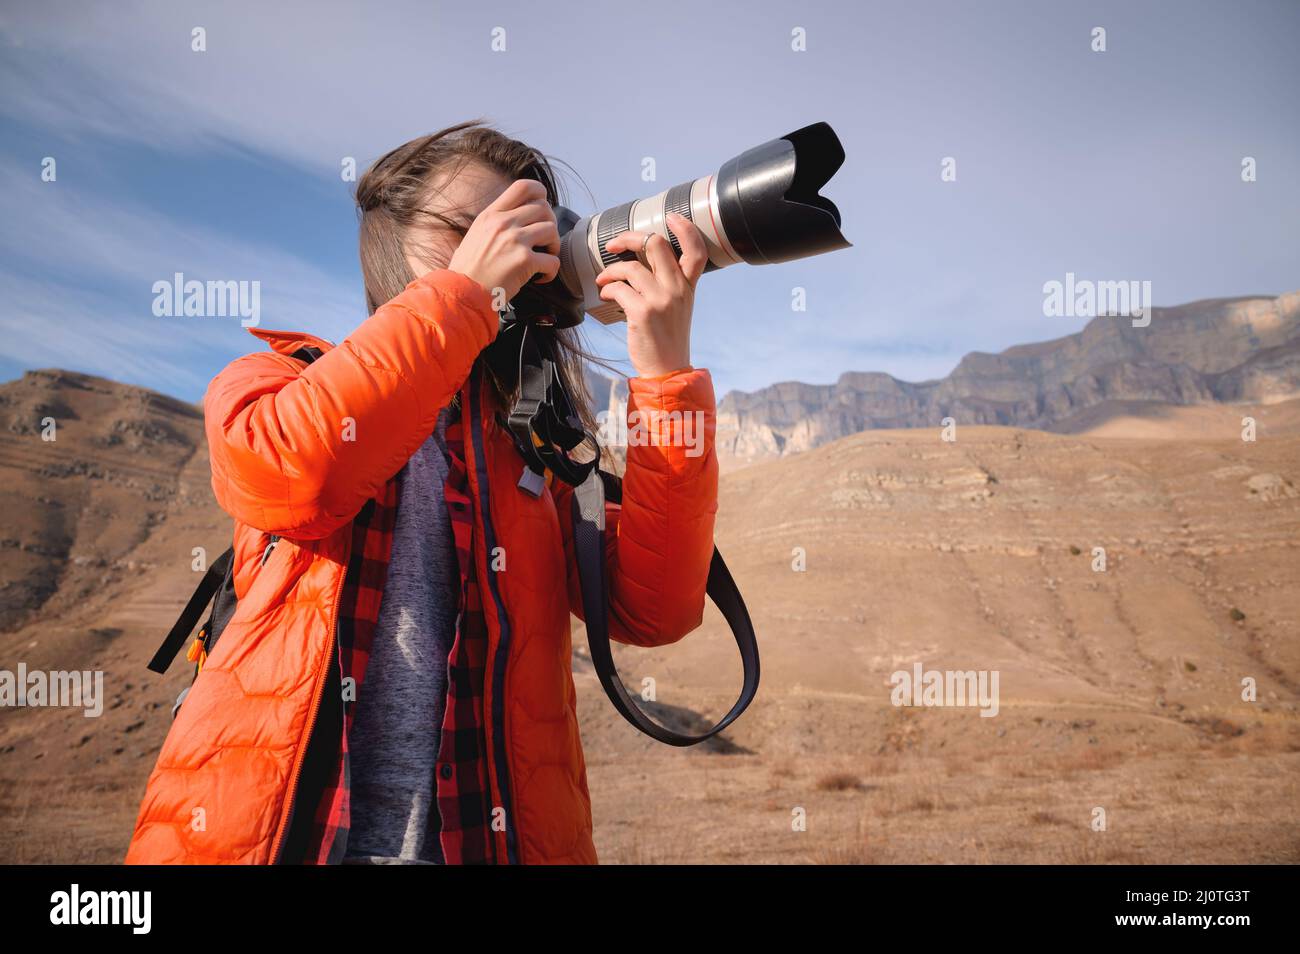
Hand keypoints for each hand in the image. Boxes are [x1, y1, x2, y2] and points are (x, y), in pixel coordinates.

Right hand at [448, 179, 560, 305]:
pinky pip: (553, 260)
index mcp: (491, 214)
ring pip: (552, 231)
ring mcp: (514, 240)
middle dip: (550, 224)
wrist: (461, 293)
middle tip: (545, 241)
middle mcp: (503, 223)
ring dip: (554, 246)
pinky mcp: (524, 261)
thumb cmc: (466, 271)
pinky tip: (541, 277)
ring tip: (544, 258)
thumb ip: (494, 224)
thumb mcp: (474, 235)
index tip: (542, 209)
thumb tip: (512, 220)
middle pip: (543, 208)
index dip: (540, 194)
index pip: (523, 186)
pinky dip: (552, 271)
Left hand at [595, 212, 706, 377]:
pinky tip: (605, 296)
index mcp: (688, 287)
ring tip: (603, 280)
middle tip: (613, 244)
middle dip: (629, 238)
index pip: (696, 250)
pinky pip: (619, 288)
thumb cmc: (667, 339)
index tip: (670, 217)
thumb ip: (669, 285)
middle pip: (655, 245)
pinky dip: (607, 289)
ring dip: (611, 270)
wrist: (667, 370)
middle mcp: (677, 290)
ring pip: (630, 267)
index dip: (684, 229)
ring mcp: (660, 300)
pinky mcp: (642, 312)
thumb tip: (641, 264)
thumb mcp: (678, 308)